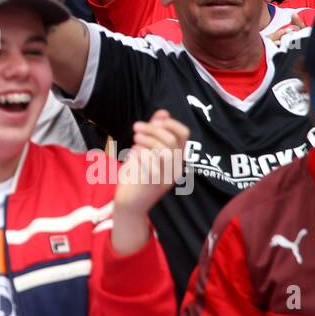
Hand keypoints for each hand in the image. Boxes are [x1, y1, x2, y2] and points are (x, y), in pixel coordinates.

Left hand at [111, 109, 189, 254]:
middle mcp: (175, 168)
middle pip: (171, 140)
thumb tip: (163, 112)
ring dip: (147, 140)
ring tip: (134, 139)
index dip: (171, 122)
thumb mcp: (147, 150)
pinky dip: (140, 154)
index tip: (155, 119)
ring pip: (163, 151)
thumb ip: (155, 132)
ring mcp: (166, 177)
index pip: (184, 135)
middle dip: (152, 128)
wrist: (130, 203)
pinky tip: (132, 154)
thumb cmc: (138, 174)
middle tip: (136, 127)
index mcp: (177, 159)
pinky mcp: (153, 184)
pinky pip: (150, 164)